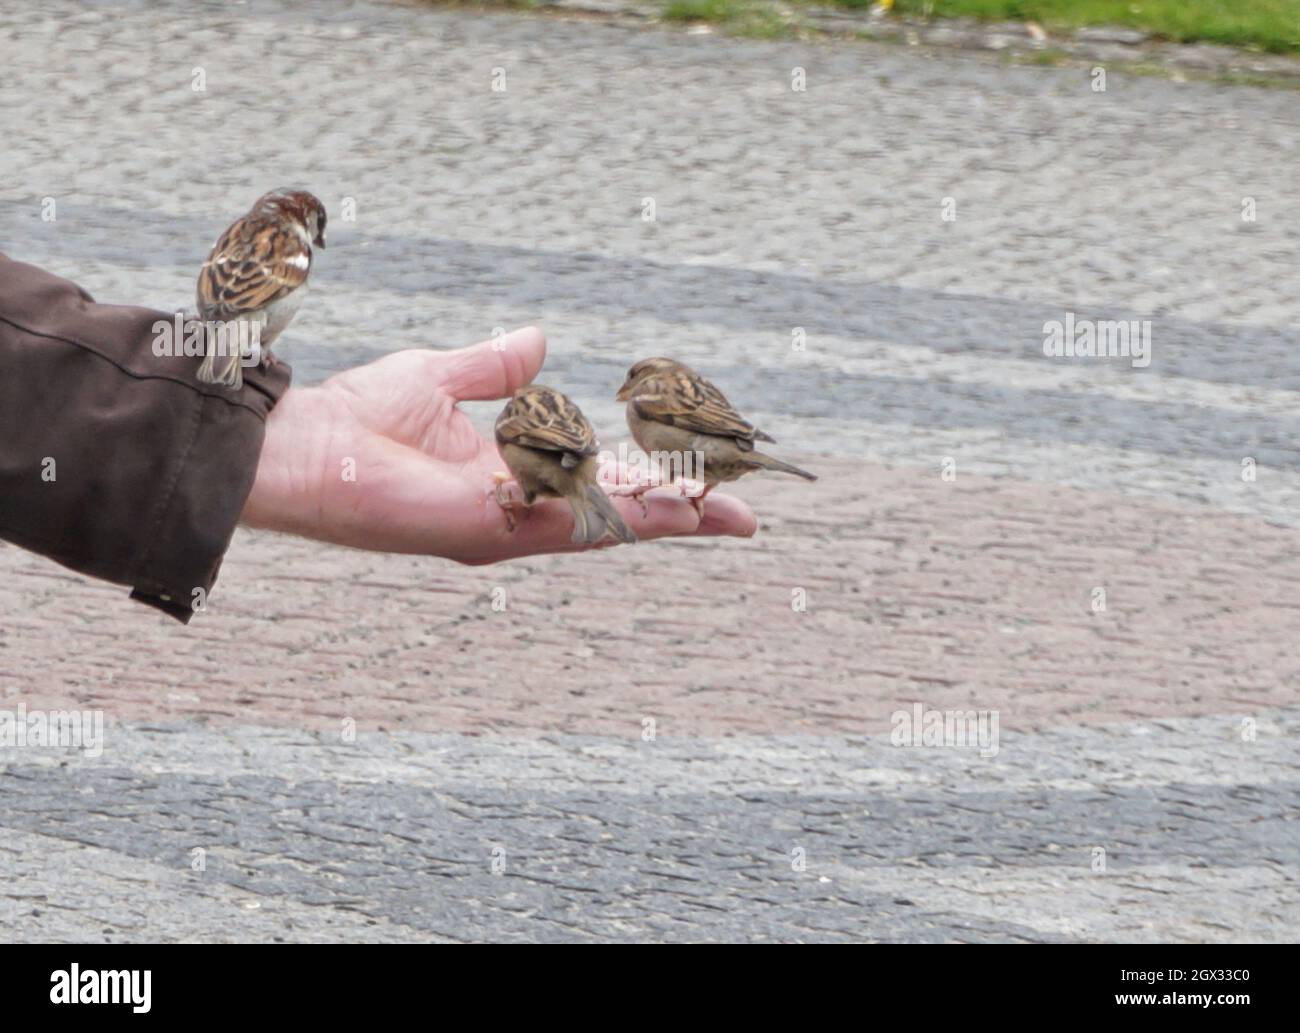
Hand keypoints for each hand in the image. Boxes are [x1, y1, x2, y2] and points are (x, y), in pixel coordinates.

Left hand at [240, 328, 757, 561]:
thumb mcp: (441, 378)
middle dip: (680, 515)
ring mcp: (505, 526)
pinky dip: (615, 517)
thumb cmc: (358, 417)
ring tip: (723, 516)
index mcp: (515, 477)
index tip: (705, 477)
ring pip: (604, 526)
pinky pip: (562, 523)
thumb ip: (495, 367)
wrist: (304, 444)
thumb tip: (541, 340)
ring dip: (665, 520)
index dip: (654, 480)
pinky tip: (662, 512)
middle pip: (617, 514)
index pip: (601, 481)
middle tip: (743, 517)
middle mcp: (519, 511)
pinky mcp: (484, 528)